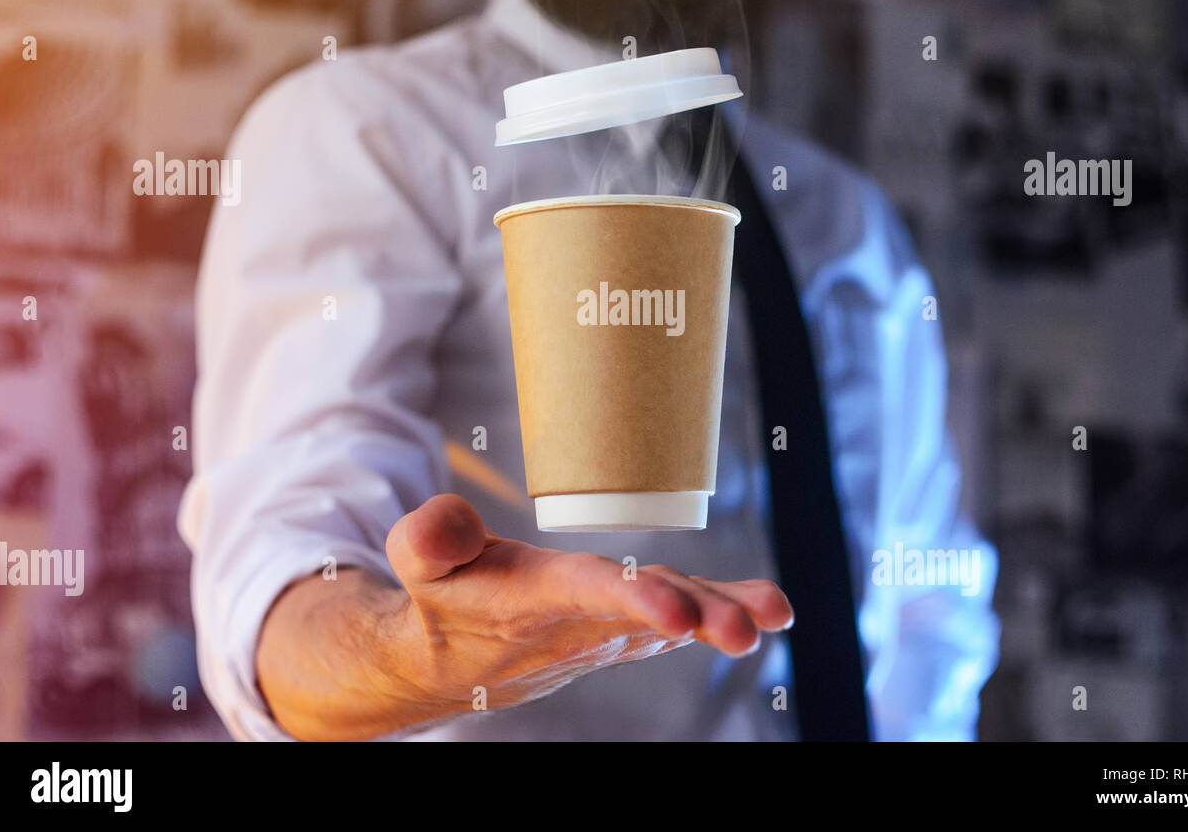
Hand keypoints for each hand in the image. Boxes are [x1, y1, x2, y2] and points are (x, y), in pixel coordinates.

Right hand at [256, 493, 792, 739]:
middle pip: (646, 612)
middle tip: (746, 631)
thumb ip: (430, 538)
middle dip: (698, 616)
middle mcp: (579, 620)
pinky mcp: (624, 623)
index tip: (678, 614)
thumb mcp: (413, 561)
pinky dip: (723, 606)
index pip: (585, 595)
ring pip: (672, 613)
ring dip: (722, 612)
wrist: (448, 658)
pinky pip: (681, 612)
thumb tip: (452, 529)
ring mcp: (607, 626)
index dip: (633, 600)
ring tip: (775, 614)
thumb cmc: (440, 595)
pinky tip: (774, 609)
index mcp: (529, 601)